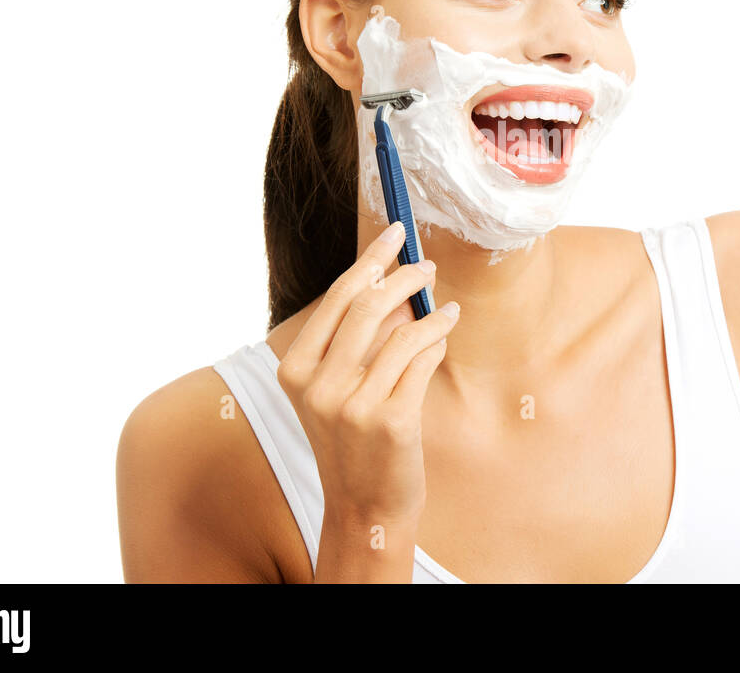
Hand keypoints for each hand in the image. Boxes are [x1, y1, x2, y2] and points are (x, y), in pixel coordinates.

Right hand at [276, 221, 459, 532]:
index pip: (337, 297)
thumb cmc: (353, 439)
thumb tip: (393, 280)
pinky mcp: (390, 420)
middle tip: (426, 265)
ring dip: (429, 310)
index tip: (396, 233)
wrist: (363, 506)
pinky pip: (421, 360)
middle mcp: (317, 385)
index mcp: (295, 369)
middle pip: (367, 304)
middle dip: (403, 276)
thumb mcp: (334, 389)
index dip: (371, 260)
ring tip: (444, 306)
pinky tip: (444, 333)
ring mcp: (352, 405)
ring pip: (401, 331)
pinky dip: (437, 339)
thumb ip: (352, 340)